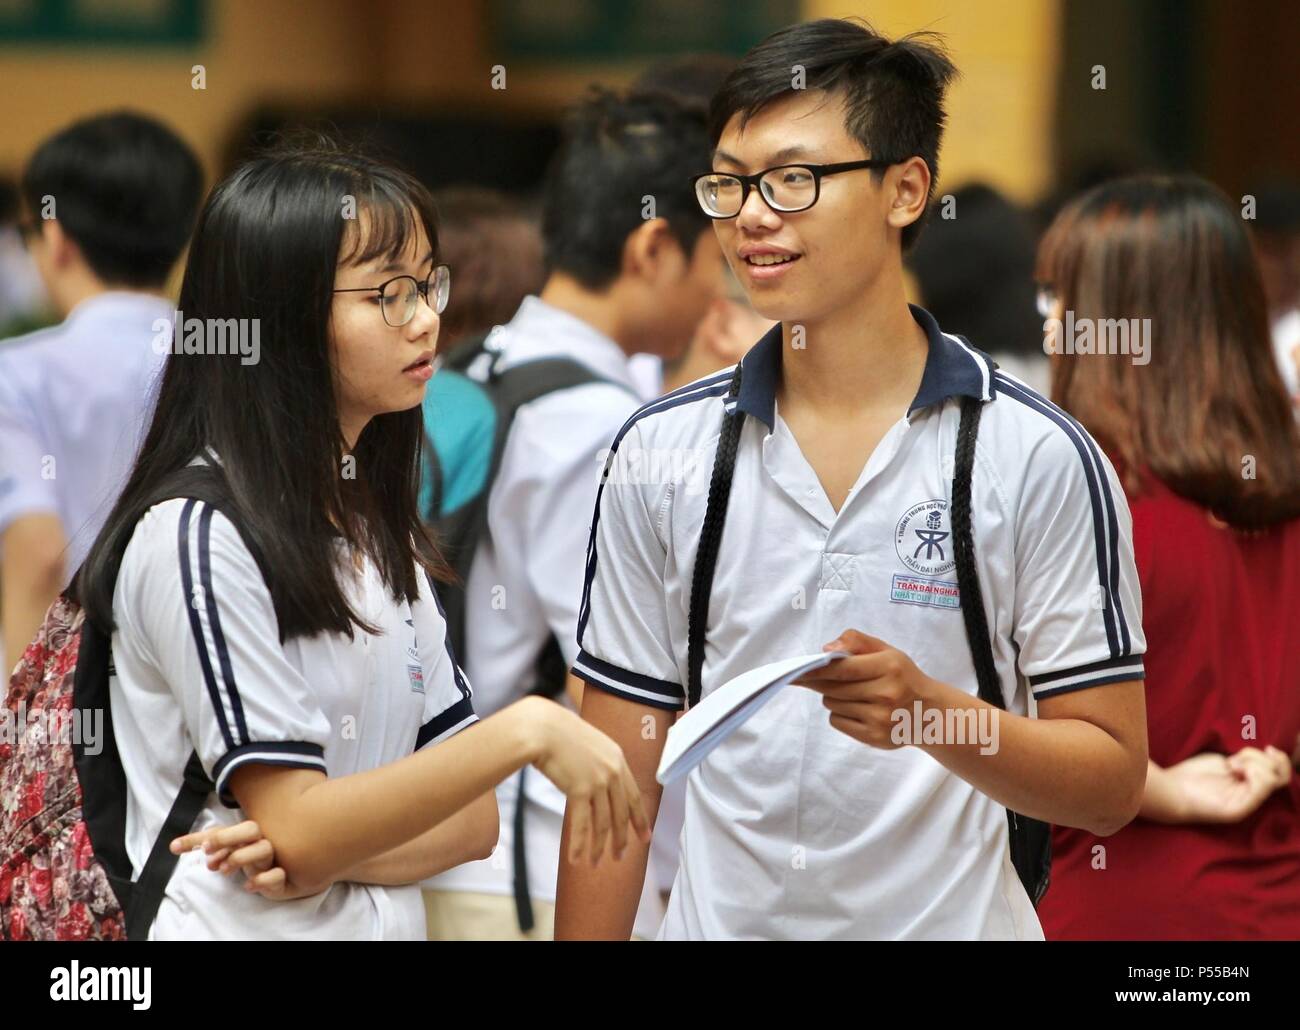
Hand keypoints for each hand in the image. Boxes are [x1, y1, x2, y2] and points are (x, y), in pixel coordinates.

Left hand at [169, 820, 312, 899]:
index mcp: (244, 836)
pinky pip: (277, 875)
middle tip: (206, 849)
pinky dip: (263, 879)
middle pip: (250, 829)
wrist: (286, 877)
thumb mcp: (228, 854)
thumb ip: (209, 849)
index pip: (220, 830)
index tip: (176, 847)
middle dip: (227, 837)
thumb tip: (177, 846)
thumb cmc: (254, 861)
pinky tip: (248, 885)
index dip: (198, 837)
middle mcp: (259, 842)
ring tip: (224, 870)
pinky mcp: (281, 878)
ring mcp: (272, 859)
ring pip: (265, 849)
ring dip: (242, 857)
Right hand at [520, 697, 651, 866]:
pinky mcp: (580, 789)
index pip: (634, 795)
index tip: (645, 836)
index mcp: (618, 758)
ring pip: (603, 823)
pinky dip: (580, 845)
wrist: (542, 728)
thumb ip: (599, 763)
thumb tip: (599, 784)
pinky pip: (582, 824)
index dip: (640, 819)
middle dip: (621, 839)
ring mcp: (598, 780)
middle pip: (621, 813)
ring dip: (599, 847)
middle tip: (620, 857)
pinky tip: (577, 860)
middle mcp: (612, 771)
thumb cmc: (558, 733)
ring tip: (596, 864)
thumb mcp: (589, 744)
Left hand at [794, 629, 947, 748]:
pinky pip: (837, 722)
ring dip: (834, 697)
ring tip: (856, 694)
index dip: (816, 669)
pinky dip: (840, 714)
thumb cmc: (902, 677)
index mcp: (890, 667)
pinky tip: (858, 709)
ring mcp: (880, 718)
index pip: (843, 668)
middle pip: (832, 687)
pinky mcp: (874, 737)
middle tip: (826, 678)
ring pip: (832, 704)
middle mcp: (886, 693)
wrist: (929, 714)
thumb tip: (827, 649)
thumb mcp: (887, 651)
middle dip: (823, 681)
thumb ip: (856, 641)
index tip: (797, 670)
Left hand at [1166, 747, 1291, 822]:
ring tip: (1232, 764)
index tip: (1267, 747)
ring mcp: (1248, 805)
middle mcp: (1252, 797)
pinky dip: (1253, 771)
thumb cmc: (1193, 775)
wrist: (1170, 789)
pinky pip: (1262, 787)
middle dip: (1267, 758)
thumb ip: (1246, 760)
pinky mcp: (1240, 810)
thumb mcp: (1224, 761)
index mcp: (1250, 786)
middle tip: (1240, 757)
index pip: (1281, 775)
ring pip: (1274, 779)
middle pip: (1282, 776)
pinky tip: (1234, 769)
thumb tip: (1268, 753)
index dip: (1280, 759)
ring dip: (1255, 763)